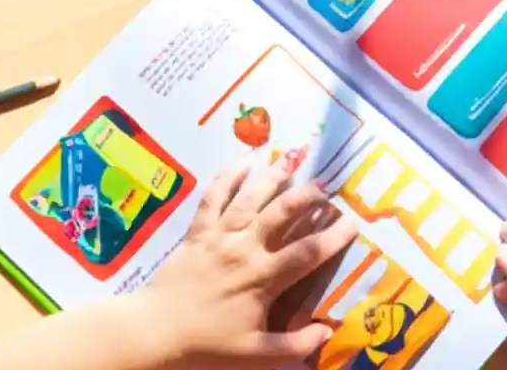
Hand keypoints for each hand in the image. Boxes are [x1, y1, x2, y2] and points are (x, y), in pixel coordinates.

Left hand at [138, 160, 357, 368]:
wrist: (153, 333)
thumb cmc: (206, 346)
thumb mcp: (256, 356)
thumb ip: (295, 345)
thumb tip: (328, 330)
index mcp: (263, 279)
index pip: (307, 252)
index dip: (333, 236)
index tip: (353, 221)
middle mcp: (245, 249)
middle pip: (281, 213)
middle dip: (306, 196)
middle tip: (324, 186)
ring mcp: (219, 236)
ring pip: (250, 197)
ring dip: (272, 175)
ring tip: (292, 156)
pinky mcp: (197, 232)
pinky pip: (213, 197)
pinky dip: (228, 176)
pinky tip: (243, 160)